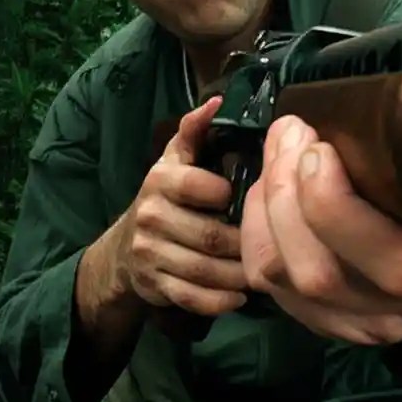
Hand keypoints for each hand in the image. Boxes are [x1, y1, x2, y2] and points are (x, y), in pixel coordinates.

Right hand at [115, 96, 248, 316]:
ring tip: (266, 271)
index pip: (196, 185)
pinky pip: (192, 298)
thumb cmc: (168, 196)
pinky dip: (220, 301)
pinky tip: (241, 296)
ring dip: (240, 275)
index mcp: (161, 180)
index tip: (252, 197)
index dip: (227, 194)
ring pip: (204, 270)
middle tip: (276, 244)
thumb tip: (217, 100)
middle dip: (246, 243)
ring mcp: (150, 255)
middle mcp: (150, 216)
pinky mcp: (154, 287)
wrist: (125, 249)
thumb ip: (196, 130)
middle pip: (210, 236)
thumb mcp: (178, 159)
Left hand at [240, 115, 401, 345]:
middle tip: (289, 134)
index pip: (401, 263)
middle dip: (286, 196)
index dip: (336, 208)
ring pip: (292, 284)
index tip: (317, 147)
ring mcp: (387, 325)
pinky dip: (259, 236)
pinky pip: (276, 291)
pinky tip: (271, 195)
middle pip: (326, 277)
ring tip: (278, 154)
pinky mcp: (345, 324)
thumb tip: (358, 106)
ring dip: (267, 211)